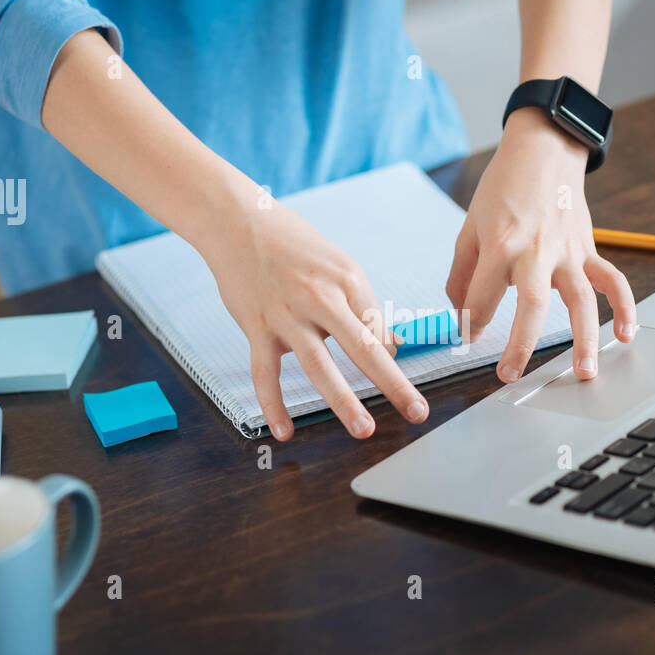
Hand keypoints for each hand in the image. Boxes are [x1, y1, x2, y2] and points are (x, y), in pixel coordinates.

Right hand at [203, 199, 428, 440]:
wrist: (236, 222)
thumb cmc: (292, 244)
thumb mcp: (338, 264)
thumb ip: (363, 305)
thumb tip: (391, 343)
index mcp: (348, 280)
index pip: (379, 328)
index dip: (391, 357)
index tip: (395, 377)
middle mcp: (321, 298)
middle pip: (364, 348)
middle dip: (394, 384)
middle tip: (417, 412)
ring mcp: (287, 315)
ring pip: (319, 365)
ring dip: (344, 400)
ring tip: (364, 429)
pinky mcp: (258, 327)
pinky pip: (266, 374)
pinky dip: (274, 405)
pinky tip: (285, 433)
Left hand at [445, 108, 636, 382]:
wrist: (543, 149)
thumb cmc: (504, 187)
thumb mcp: (469, 226)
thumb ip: (462, 272)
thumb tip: (461, 309)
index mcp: (500, 245)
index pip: (482, 297)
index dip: (471, 321)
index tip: (469, 336)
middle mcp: (536, 252)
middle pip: (531, 306)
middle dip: (521, 345)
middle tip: (509, 375)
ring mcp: (567, 253)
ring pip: (580, 300)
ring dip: (585, 339)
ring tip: (585, 372)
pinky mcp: (588, 250)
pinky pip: (611, 280)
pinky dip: (625, 307)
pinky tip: (628, 334)